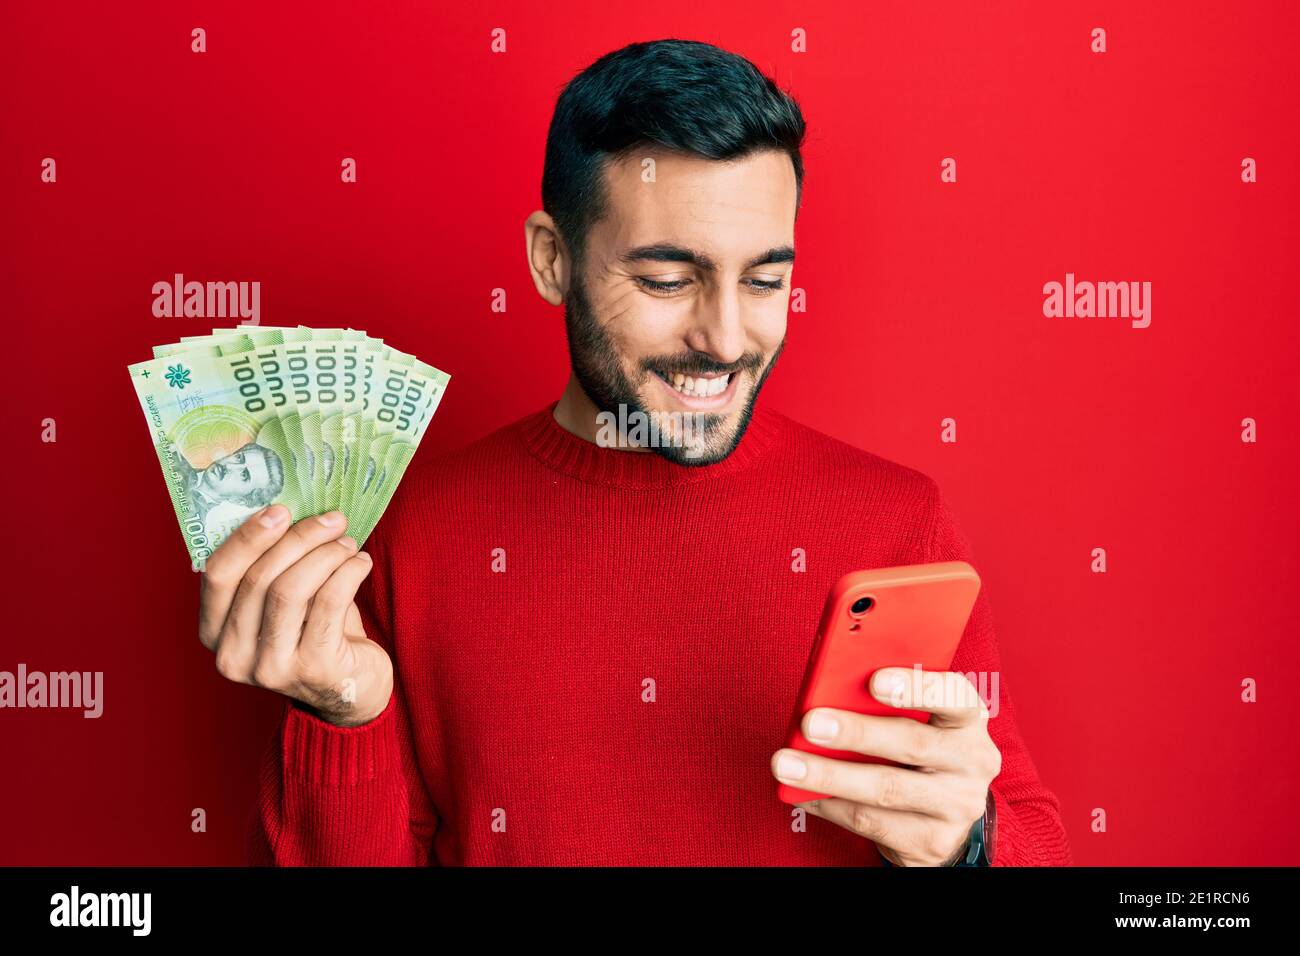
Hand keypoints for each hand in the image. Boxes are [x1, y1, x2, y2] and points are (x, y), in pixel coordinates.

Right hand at [198, 505, 393, 726]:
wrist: (352, 690)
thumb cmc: (314, 633)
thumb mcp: (281, 603)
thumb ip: (272, 566)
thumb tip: (288, 509)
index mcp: (214, 632)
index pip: (217, 575)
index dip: (247, 537)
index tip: (280, 509)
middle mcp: (233, 655)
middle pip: (258, 578)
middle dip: (299, 539)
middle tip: (331, 519)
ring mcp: (271, 667)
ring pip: (291, 589)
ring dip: (325, 555)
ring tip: (347, 542)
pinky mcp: (313, 668)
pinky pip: (329, 602)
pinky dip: (348, 573)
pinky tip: (361, 563)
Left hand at [770, 667, 1000, 865]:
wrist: (943, 813)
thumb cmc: (916, 747)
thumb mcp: (916, 718)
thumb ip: (883, 702)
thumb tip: (828, 694)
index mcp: (968, 719)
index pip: (954, 695)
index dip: (916, 687)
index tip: (874, 680)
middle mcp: (972, 762)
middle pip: (912, 744)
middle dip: (855, 733)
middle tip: (810, 724)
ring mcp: (956, 806)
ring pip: (886, 789)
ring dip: (829, 776)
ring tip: (787, 764)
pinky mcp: (932, 842)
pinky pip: (872, 823)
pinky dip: (831, 806)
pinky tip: (803, 794)